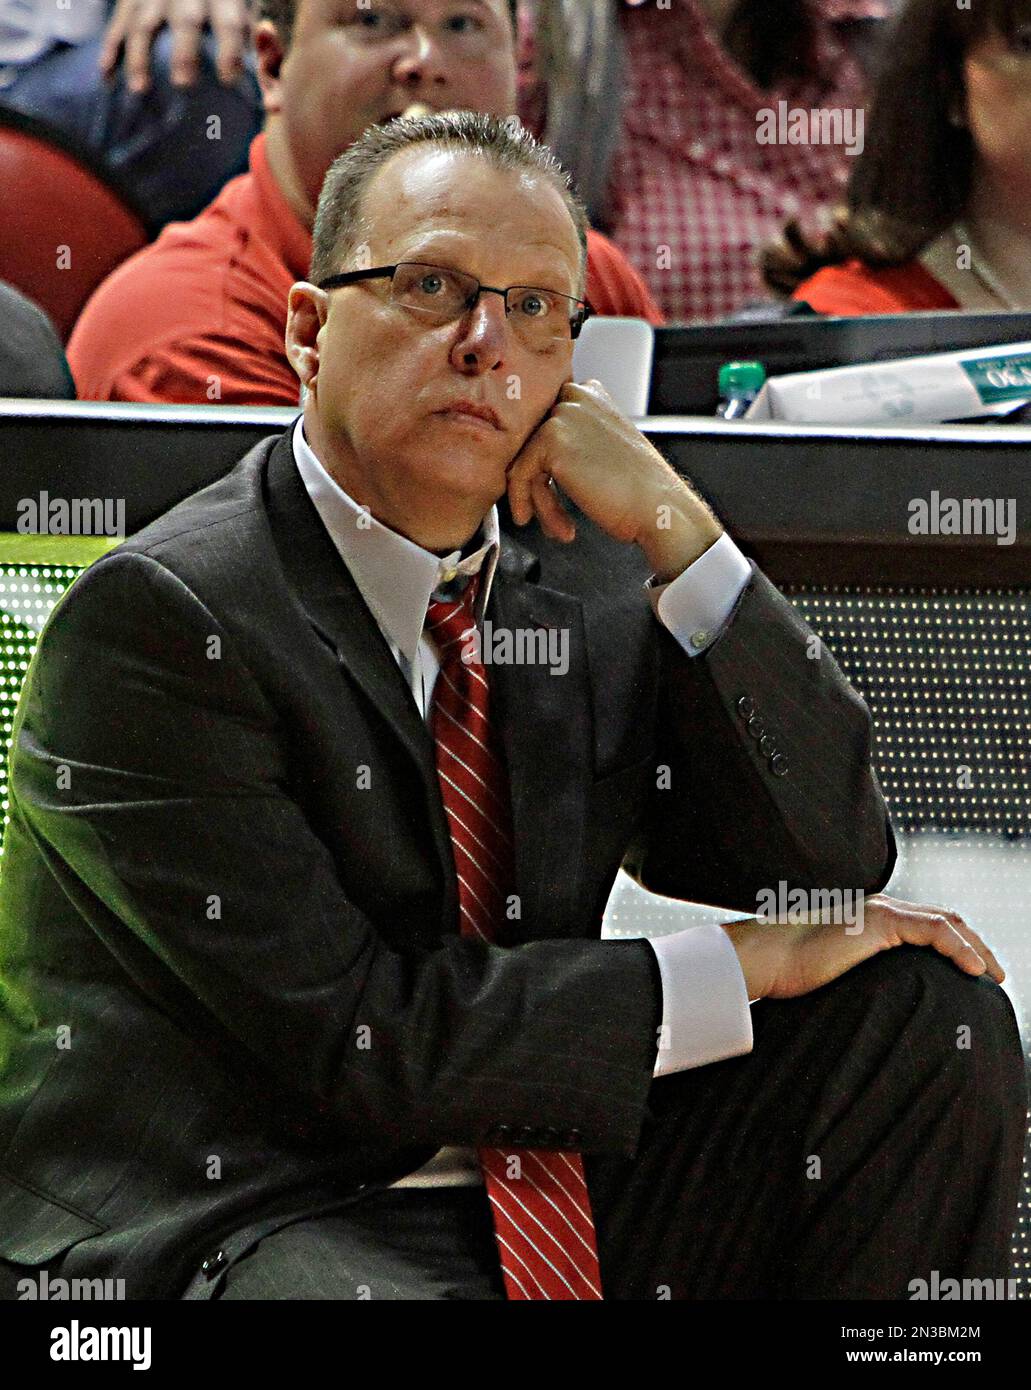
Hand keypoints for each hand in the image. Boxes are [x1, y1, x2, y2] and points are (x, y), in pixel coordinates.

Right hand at [100, 0, 251, 92]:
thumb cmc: (226, 9)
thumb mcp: (248, 21)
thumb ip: (264, 62)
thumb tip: (273, 106)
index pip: (230, 23)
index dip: (230, 50)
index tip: (230, 81)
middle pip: (186, 20)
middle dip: (184, 52)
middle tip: (184, 85)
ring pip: (143, 24)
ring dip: (139, 57)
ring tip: (139, 90)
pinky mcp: (129, 0)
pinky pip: (117, 26)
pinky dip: (110, 50)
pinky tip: (106, 77)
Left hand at [505, 379, 722, 579]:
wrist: (658, 508)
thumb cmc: (636, 491)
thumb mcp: (601, 450)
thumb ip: (570, 442)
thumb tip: (524, 462)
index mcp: (591, 393)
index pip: (543, 427)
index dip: (543, 467)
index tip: (552, 498)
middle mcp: (576, 395)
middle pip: (530, 444)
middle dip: (539, 485)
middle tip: (554, 519)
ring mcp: (563, 414)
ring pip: (524, 462)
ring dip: (540, 501)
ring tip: (559, 528)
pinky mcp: (551, 438)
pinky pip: (519, 475)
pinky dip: (531, 505)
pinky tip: (557, 526)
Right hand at [722, 893, 1004, 1000]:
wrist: (765, 957)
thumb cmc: (789, 973)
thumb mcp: (835, 976)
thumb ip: (860, 979)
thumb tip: (877, 1009)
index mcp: (871, 919)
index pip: (926, 925)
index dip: (955, 944)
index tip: (974, 972)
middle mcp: (880, 909)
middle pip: (944, 920)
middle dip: (975, 945)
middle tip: (994, 975)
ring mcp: (880, 912)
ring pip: (946, 922)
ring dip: (976, 947)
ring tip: (992, 975)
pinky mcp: (879, 921)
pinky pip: (934, 930)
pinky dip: (959, 947)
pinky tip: (974, 969)